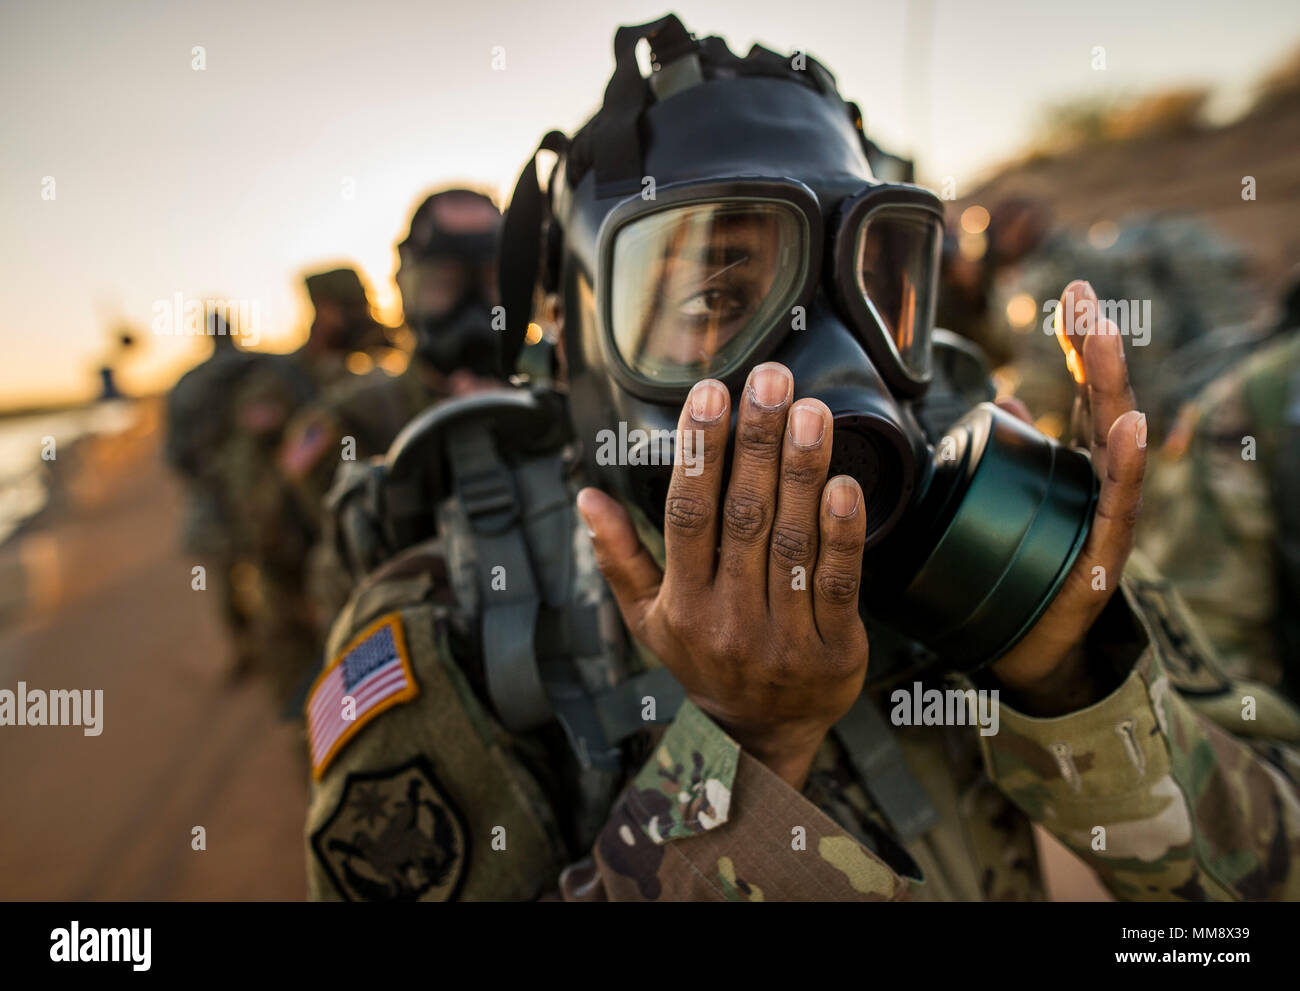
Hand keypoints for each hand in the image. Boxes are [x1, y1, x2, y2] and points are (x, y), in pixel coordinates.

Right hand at [577, 363, 869, 789]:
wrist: (763, 734)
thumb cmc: (703, 660)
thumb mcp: (649, 618)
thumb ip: (620, 557)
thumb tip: (585, 496)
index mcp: (682, 604)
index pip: (687, 514)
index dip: (699, 451)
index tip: (710, 394)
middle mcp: (729, 618)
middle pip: (742, 516)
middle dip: (756, 441)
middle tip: (770, 379)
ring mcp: (784, 635)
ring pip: (792, 540)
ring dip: (802, 471)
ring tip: (810, 410)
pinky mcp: (834, 648)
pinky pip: (837, 581)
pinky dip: (843, 531)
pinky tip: (844, 482)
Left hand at [990, 280, 1147, 712]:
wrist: (1031, 647)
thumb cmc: (1022, 569)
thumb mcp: (1009, 496)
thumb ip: (1012, 446)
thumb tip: (1005, 396)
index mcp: (1079, 463)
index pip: (1083, 391)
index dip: (1079, 344)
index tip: (1071, 296)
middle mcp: (1101, 481)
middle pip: (1103, 402)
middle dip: (1095, 347)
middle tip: (1082, 297)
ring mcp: (1109, 514)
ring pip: (1116, 440)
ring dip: (1109, 386)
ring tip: (1102, 338)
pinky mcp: (1106, 554)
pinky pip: (1119, 504)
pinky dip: (1125, 464)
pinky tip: (1132, 428)